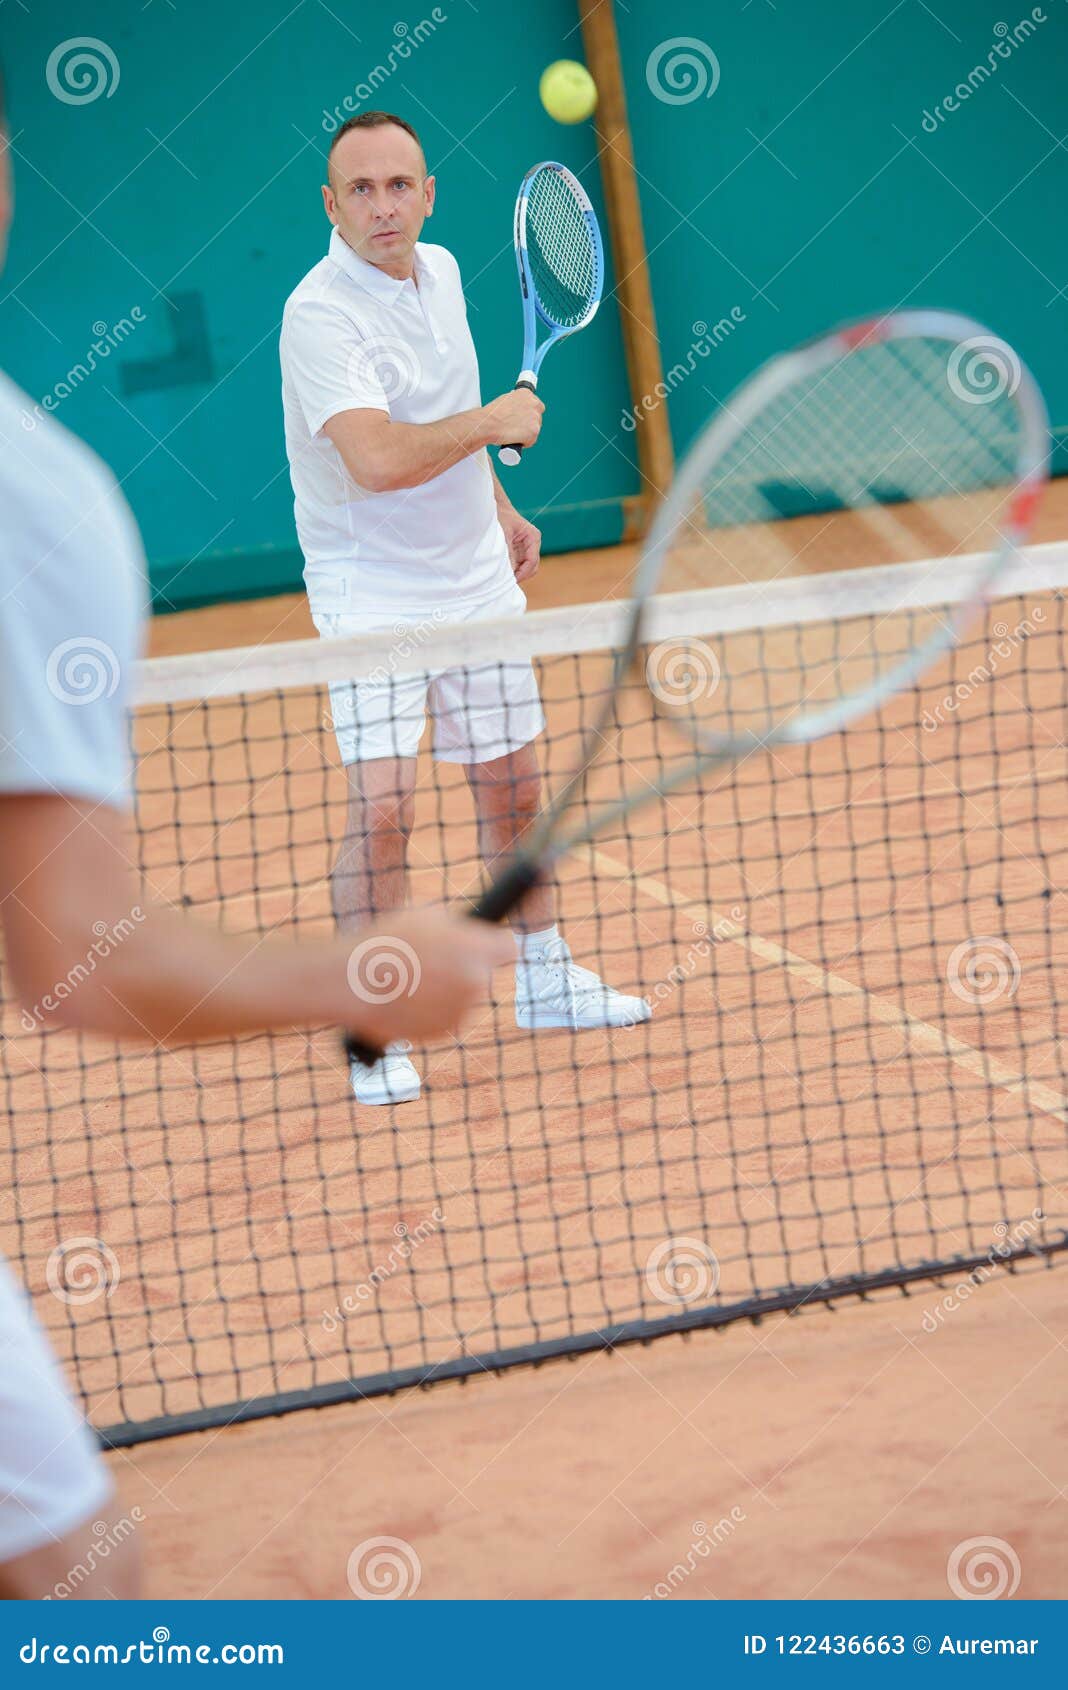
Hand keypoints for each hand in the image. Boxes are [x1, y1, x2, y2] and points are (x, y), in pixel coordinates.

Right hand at [342, 907, 513, 1046]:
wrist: (356, 982)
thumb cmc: (386, 943)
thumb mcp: (426, 917)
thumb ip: (456, 929)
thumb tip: (466, 934)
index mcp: (478, 950)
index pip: (508, 947)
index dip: (495, 945)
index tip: (485, 945)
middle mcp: (476, 982)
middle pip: (480, 974)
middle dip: (462, 968)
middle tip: (431, 960)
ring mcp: (460, 1011)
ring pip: (460, 998)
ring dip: (444, 991)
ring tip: (410, 978)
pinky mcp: (442, 1032)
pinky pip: (442, 1017)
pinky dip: (428, 1011)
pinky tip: (404, 997)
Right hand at [481, 387, 543, 449]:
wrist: (488, 424)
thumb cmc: (492, 414)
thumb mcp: (506, 400)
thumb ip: (517, 403)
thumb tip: (519, 409)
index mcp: (526, 393)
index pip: (536, 404)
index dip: (529, 413)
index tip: (524, 418)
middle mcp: (534, 403)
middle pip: (538, 417)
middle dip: (529, 423)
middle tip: (517, 428)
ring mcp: (535, 417)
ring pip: (535, 429)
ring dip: (526, 433)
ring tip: (512, 433)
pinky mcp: (534, 431)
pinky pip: (531, 440)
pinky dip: (524, 443)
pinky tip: (514, 439)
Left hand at [498, 506, 541, 582]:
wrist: (495, 507)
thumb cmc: (501, 516)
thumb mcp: (503, 534)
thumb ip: (508, 552)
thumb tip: (510, 571)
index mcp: (533, 537)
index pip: (532, 561)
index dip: (523, 573)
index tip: (512, 580)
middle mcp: (533, 543)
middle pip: (532, 567)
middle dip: (522, 575)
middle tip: (508, 582)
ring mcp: (527, 548)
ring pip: (526, 568)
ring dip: (517, 573)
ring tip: (504, 578)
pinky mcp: (519, 551)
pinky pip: (519, 565)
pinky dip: (513, 570)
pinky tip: (503, 573)